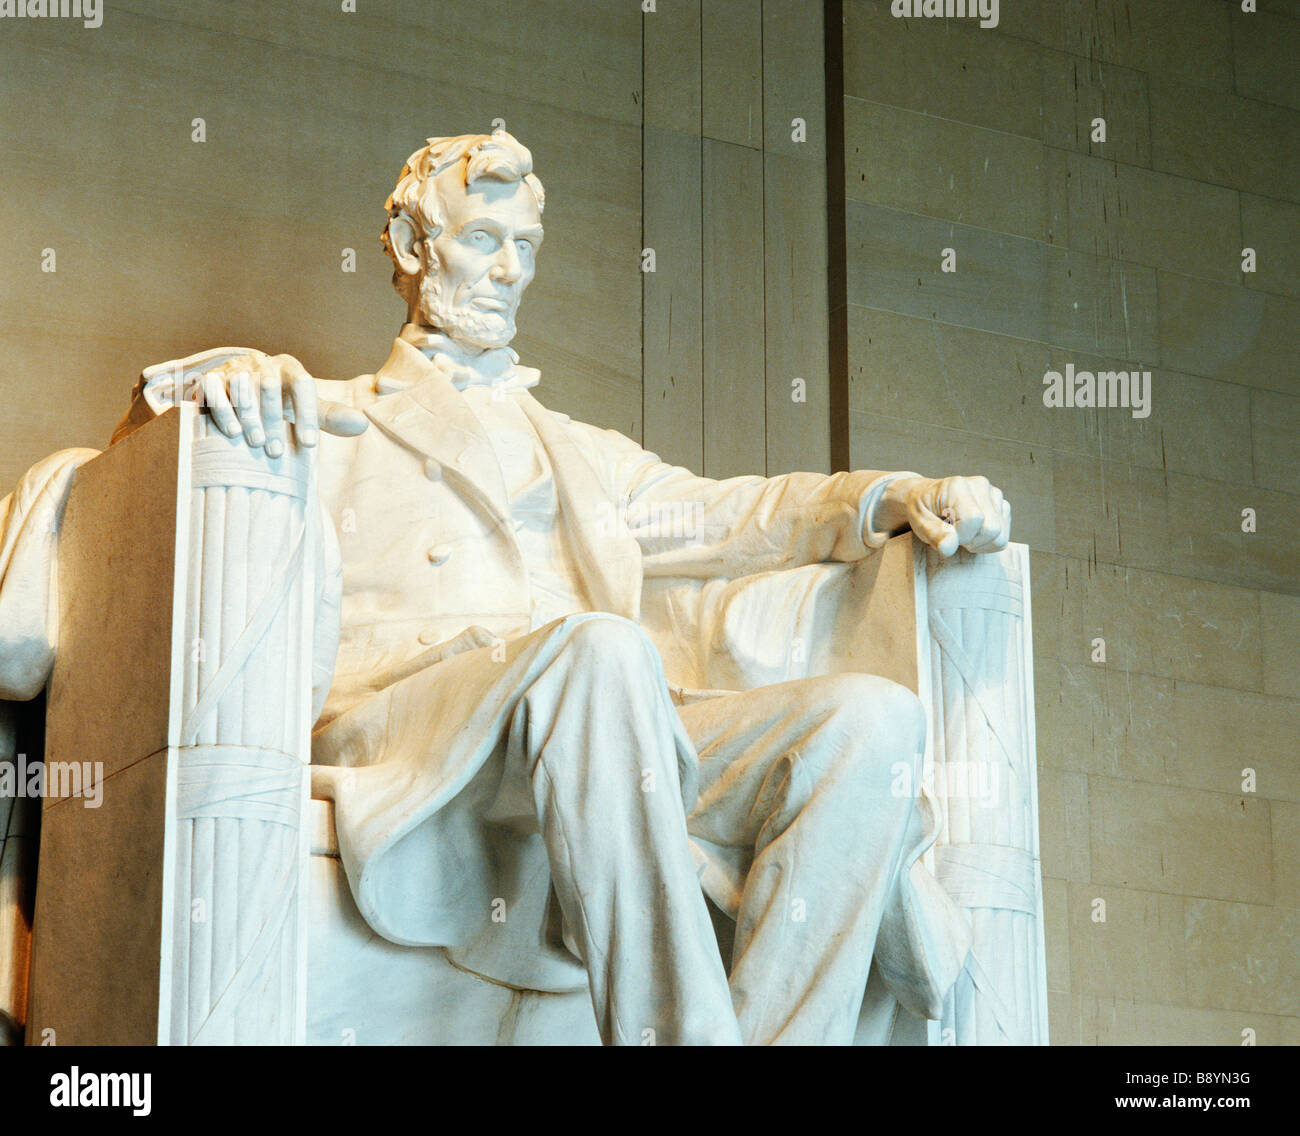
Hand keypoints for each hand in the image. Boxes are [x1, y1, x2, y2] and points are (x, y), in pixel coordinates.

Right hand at [142, 348, 368, 456]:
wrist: (238, 389)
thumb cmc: (279, 403)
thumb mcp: (305, 407)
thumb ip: (330, 416)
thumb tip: (363, 424)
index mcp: (289, 367)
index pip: (302, 385)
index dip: (306, 414)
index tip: (308, 444)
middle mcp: (262, 363)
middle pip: (269, 386)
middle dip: (273, 421)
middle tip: (277, 452)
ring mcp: (235, 368)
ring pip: (242, 386)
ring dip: (250, 416)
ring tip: (256, 443)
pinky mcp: (211, 377)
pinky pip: (214, 389)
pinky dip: (223, 410)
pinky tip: (233, 432)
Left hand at [876, 475, 1010, 555]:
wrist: (926, 498)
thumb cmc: (922, 510)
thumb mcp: (919, 522)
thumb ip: (934, 535)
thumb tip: (950, 547)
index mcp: (957, 485)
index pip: (973, 520)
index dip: (960, 535)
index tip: (946, 534)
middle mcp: (980, 485)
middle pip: (992, 529)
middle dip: (972, 541)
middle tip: (954, 535)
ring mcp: (994, 493)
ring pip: (1000, 535)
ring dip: (980, 543)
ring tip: (962, 533)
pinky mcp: (1001, 504)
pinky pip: (1004, 535)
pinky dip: (988, 541)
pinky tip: (972, 533)